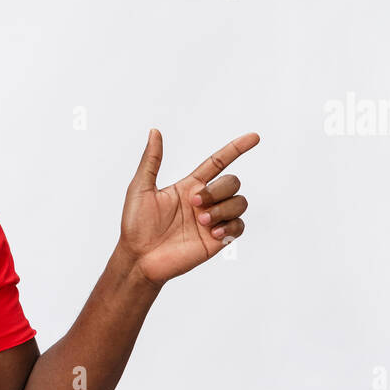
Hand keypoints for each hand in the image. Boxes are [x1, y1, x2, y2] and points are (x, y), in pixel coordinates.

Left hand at [118, 128, 259, 285]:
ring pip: (240, 202)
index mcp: (190, 186)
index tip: (254, 137)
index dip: (236, 149)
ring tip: (201, 221)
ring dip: (223, 209)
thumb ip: (151, 160)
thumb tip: (154, 131)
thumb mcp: (140, 188)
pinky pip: (240, 226)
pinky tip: (212, 232)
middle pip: (232, 182)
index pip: (218, 162)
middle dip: (217, 190)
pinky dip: (230, 226)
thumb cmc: (136, 225)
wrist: (139, 258)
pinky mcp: (217, 239)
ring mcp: (212, 220)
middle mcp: (205, 201)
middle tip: (194, 204)